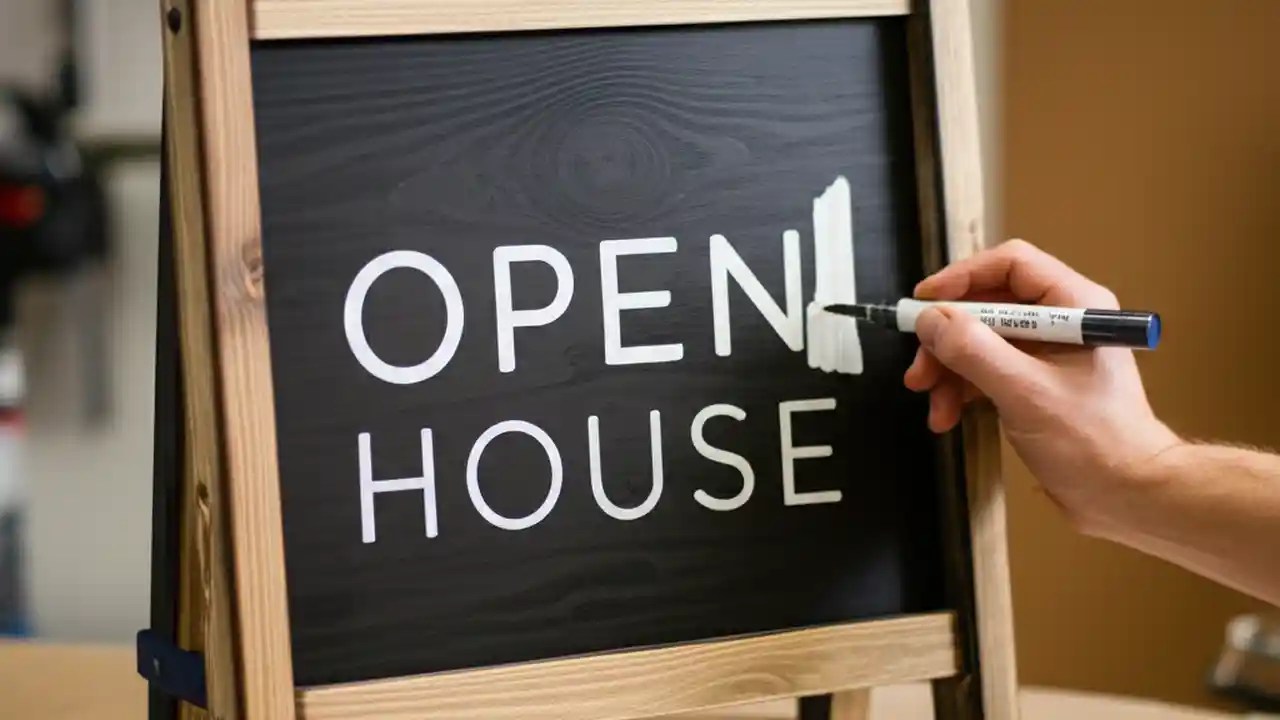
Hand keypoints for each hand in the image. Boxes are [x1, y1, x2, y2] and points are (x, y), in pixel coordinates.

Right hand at [903, 239, 1180, 532]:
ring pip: (980, 342)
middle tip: (919, 367)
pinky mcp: (1035, 384)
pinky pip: (986, 371)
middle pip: (988, 307)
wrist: (1126, 497)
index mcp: (1074, 307)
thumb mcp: (1025, 393)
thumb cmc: (1094, 443)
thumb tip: (930, 320)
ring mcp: (1046, 355)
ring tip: (932, 403)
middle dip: (948, 337)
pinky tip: (947, 416)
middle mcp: (1061, 322)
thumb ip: (973, 351)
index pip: (1011, 266)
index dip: (962, 277)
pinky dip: (961, 390)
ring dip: (948, 370)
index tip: (924, 301)